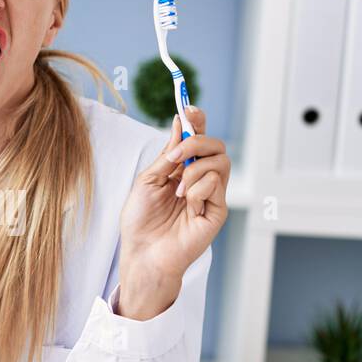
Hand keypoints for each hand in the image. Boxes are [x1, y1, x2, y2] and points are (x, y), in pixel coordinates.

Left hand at [116, 105, 229, 319]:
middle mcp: (200, 179)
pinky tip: (186, 205)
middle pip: (216, 145)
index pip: (198, 139)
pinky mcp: (218, 210)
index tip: (188, 107)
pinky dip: (198, 189)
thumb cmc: (141, 221)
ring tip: (177, 190)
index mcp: (183, 170)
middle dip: (196, 142)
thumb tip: (180, 123)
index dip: (197, 121)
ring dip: (194, 169)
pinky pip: (217, 183)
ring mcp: (211, 195)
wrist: (142, 253)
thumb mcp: (149, 179)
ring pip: (220, 161)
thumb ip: (168, 153)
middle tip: (174, 156)